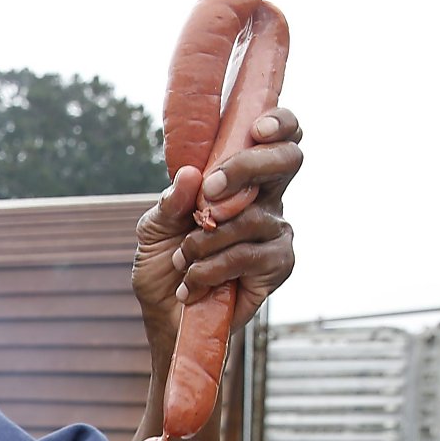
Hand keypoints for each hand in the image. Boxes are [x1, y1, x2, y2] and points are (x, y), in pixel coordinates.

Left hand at [132, 108, 302, 337]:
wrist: (168, 316)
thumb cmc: (164, 265)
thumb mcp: (153, 229)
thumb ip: (169, 202)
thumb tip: (190, 175)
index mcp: (242, 180)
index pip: (278, 138)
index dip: (280, 124)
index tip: (257, 128)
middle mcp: (267, 200)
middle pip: (286, 161)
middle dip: (247, 167)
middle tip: (209, 194)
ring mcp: (276, 231)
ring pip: (250, 217)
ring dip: (203, 242)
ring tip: (182, 260)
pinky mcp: (279, 265)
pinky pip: (247, 256)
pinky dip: (210, 270)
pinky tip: (194, 284)